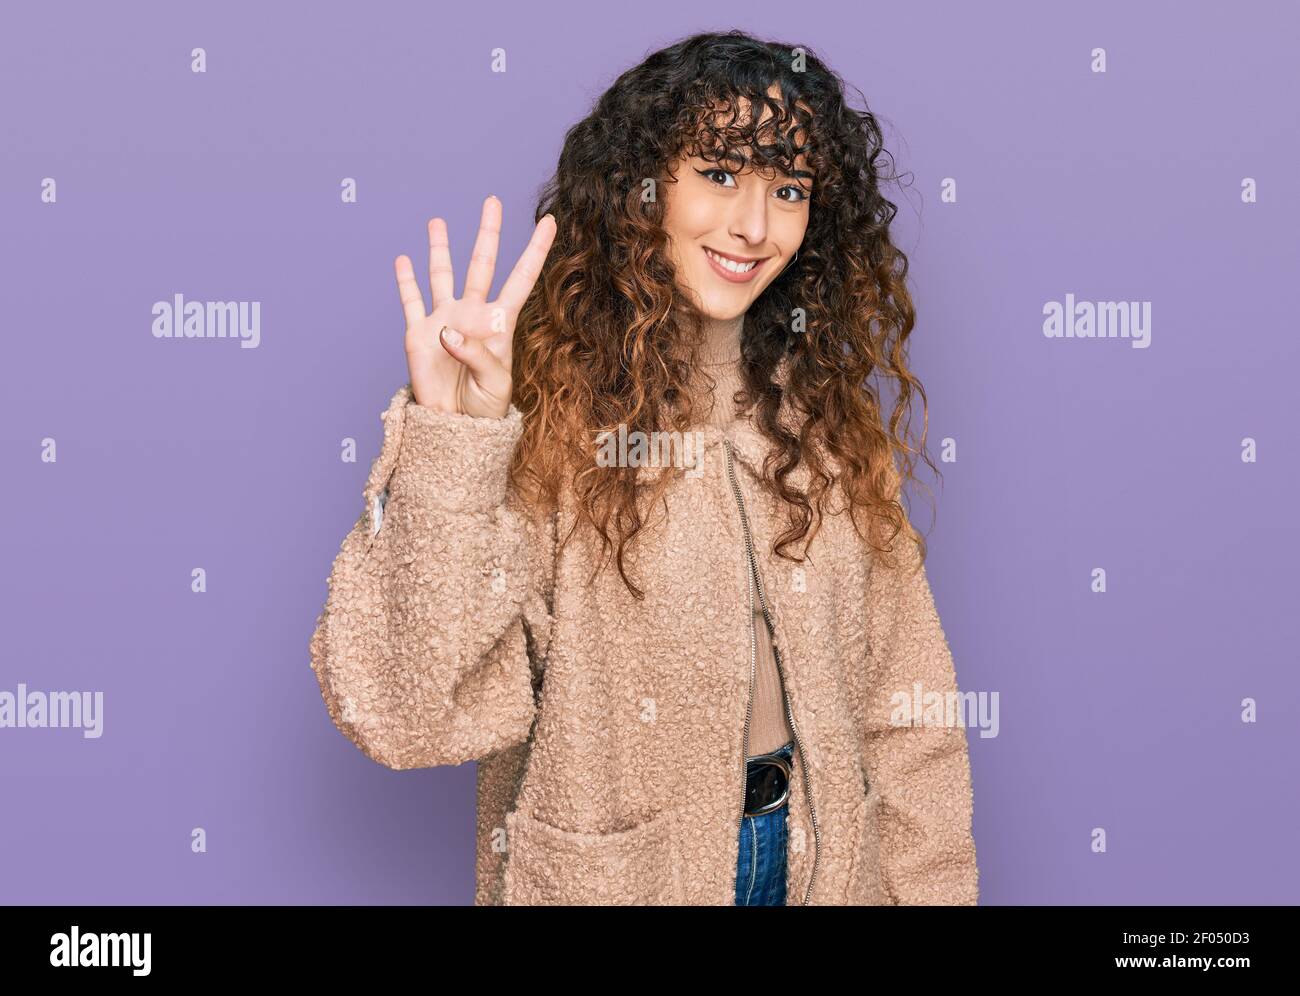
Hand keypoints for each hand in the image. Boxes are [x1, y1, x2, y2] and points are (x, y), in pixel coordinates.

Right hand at [396, 195, 556, 417]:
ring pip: (442, 275)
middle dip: (488, 233)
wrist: (455, 428)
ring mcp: (444, 321)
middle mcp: (472, 315)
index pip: (521, 279)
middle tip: (492, 200)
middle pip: (482, 265)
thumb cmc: (484, 409)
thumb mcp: (495, 385)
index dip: (535, 251)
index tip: (549, 222)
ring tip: (438, 222)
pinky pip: (411, 302)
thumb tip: (448, 330)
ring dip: (440, 248)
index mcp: (499, 324)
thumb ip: (477, 356)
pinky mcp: (419, 335)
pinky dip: (406, 281)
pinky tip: (404, 260)